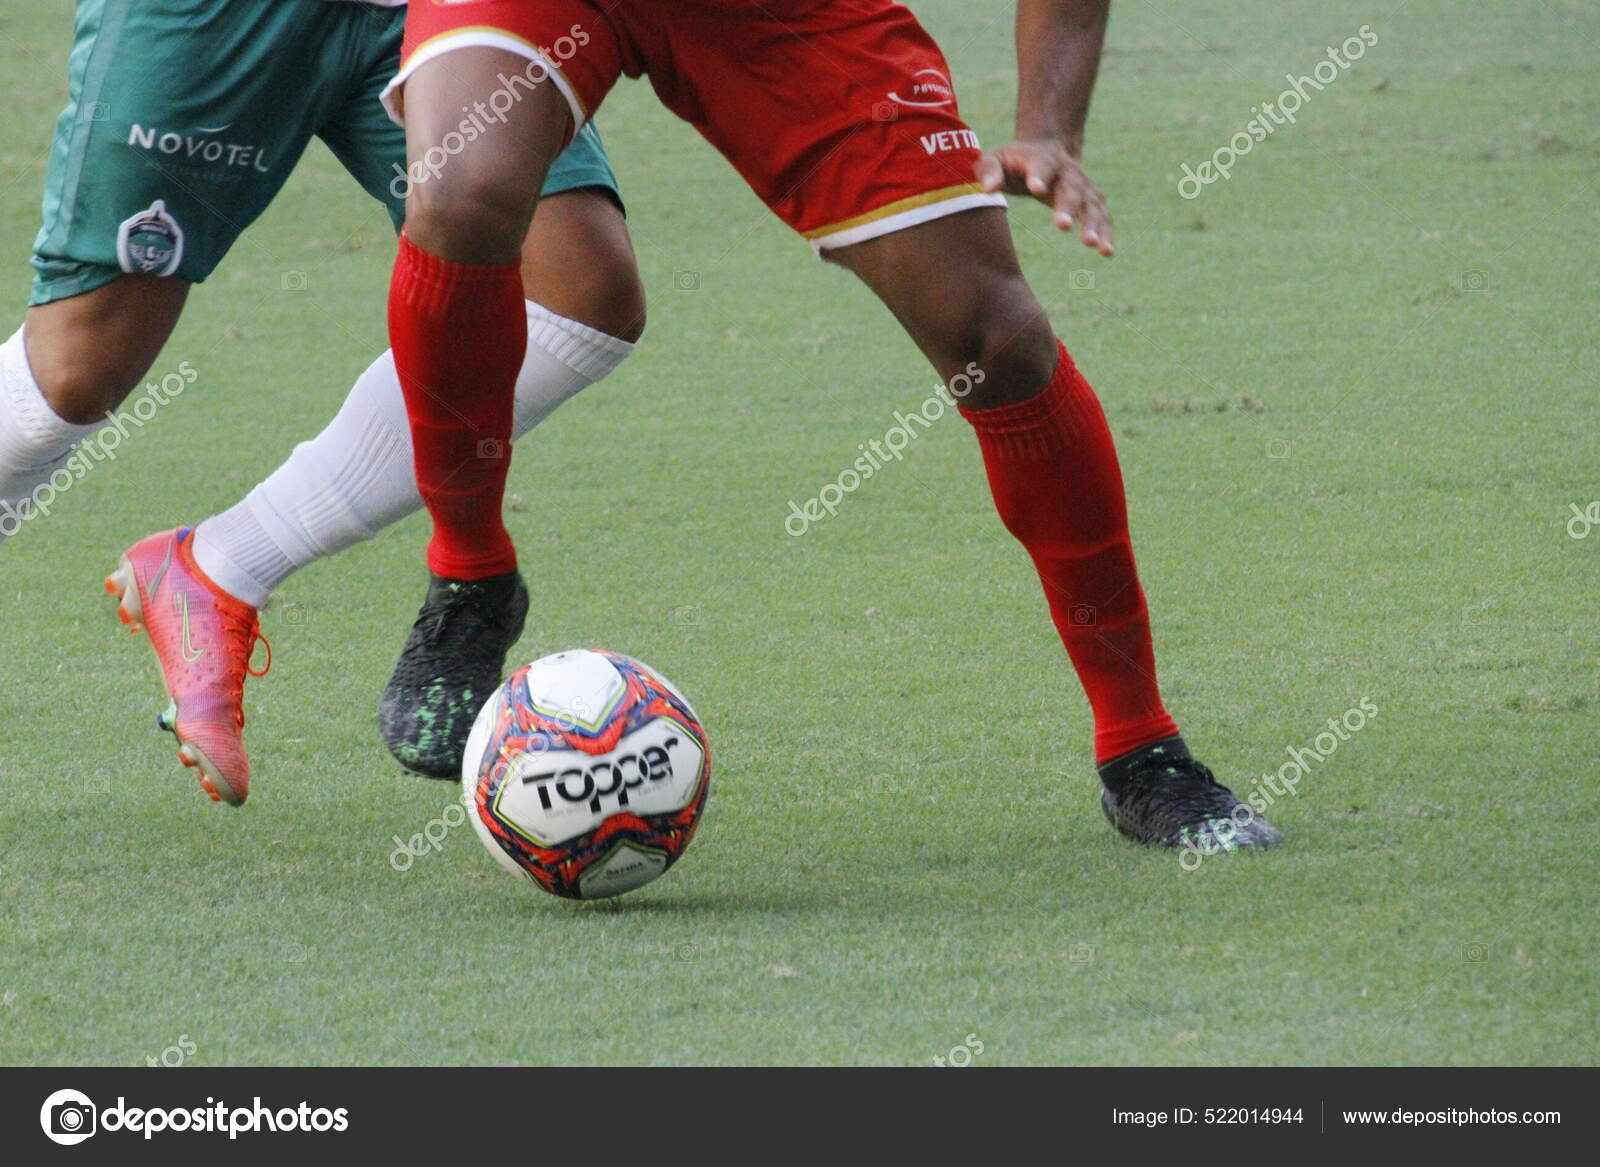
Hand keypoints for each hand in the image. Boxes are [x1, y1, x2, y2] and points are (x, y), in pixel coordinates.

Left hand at [976, 139, 1112, 255]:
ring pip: (1092, 203)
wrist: (1043, 150)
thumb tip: (989, 190)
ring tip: (1092, 244)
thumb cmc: (1011, 161)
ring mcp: (1083, 185)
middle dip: (1068, 206)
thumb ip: (989, 171)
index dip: (1040, 175)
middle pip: (1071, 187)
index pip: (1043, 165)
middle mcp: (1068, 170)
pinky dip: (1106, 232)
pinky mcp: (1091, 200)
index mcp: (1042, 157)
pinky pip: (1102, 215)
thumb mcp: (993, 160)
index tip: (1037, 189)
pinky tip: (1106, 252)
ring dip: (1093, 223)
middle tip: (1063, 226)